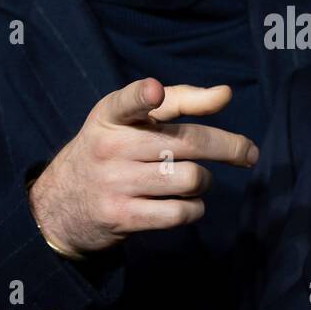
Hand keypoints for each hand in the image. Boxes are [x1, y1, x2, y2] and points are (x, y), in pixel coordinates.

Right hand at [27, 78, 258, 257]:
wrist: (60, 203)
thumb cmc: (112, 150)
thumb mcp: (130, 119)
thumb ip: (179, 100)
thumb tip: (225, 94)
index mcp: (112, 115)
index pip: (127, 101)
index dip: (142, 96)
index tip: (154, 92)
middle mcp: (111, 147)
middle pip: (187, 142)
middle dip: (229, 147)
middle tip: (249, 153)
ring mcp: (115, 183)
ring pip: (190, 179)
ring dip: (204, 182)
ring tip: (195, 180)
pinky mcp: (122, 216)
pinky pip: (179, 212)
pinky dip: (194, 208)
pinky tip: (187, 204)